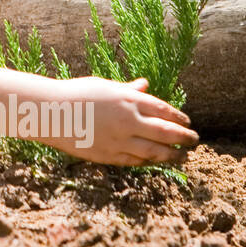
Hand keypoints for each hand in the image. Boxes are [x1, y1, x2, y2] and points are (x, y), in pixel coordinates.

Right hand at [40, 76, 198, 166]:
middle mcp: (128, 120)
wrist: (50, 113)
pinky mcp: (108, 155)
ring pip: (154, 152)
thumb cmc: (76, 94)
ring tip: (181, 156)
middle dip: (184, 138)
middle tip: (194, 141)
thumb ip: (128, 90)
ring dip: (171, 155)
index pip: (163, 110)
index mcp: (127, 99)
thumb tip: (146, 85)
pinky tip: (154, 161)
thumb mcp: (105, 86)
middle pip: (165, 133)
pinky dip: (148, 161)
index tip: (188, 123)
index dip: (179, 119)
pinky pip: (135, 161)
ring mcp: (119, 140)